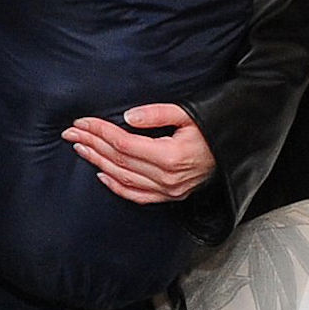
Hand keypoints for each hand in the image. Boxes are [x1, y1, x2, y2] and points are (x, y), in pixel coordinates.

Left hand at [65, 101, 215, 205]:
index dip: (100, 132)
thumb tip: (128, 117)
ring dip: (98, 163)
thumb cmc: (215, 128)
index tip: (82, 122)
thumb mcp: (189, 113)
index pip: (124, 144)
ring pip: (124, 178)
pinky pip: (138, 195)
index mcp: (170, 156)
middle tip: (71, 133)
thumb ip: (157, 114)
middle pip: (119, 161)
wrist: (237, 149)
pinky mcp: (171, 196)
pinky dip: (117, 186)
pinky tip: (102, 174)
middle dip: (92, 144)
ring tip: (80, 148)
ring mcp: (169, 190)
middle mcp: (167, 178)